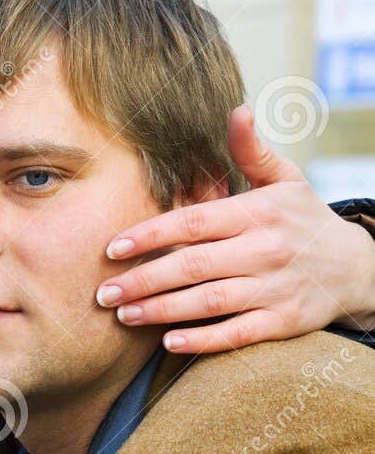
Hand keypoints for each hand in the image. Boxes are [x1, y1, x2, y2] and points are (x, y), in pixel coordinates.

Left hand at [96, 105, 374, 351]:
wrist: (357, 266)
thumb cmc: (305, 220)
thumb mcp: (286, 180)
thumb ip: (252, 152)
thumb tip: (236, 110)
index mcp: (258, 211)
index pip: (194, 222)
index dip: (150, 235)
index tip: (113, 249)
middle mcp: (265, 249)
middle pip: (193, 265)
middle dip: (143, 280)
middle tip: (104, 293)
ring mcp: (275, 287)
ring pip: (209, 301)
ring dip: (162, 310)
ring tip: (124, 316)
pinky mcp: (283, 321)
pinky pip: (237, 333)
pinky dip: (202, 340)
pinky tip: (168, 342)